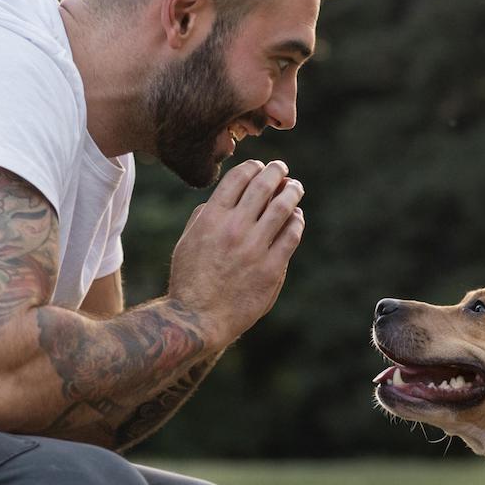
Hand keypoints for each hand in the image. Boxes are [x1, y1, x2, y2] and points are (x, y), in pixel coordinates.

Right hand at [166, 159, 305, 347]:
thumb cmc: (190, 280)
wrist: (198, 318)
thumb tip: (223, 198)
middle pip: (263, 186)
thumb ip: (204, 217)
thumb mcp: (187, 242)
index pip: (238, 178)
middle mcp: (234, 228)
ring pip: (282, 208)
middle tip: (281, 169)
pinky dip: (297, 221)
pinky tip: (296, 217)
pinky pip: (291, 235)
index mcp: (211, 218)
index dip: (253, 167)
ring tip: (294, 187)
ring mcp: (255, 248)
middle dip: (276, 172)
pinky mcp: (272, 268)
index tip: (260, 167)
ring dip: (292, 192)